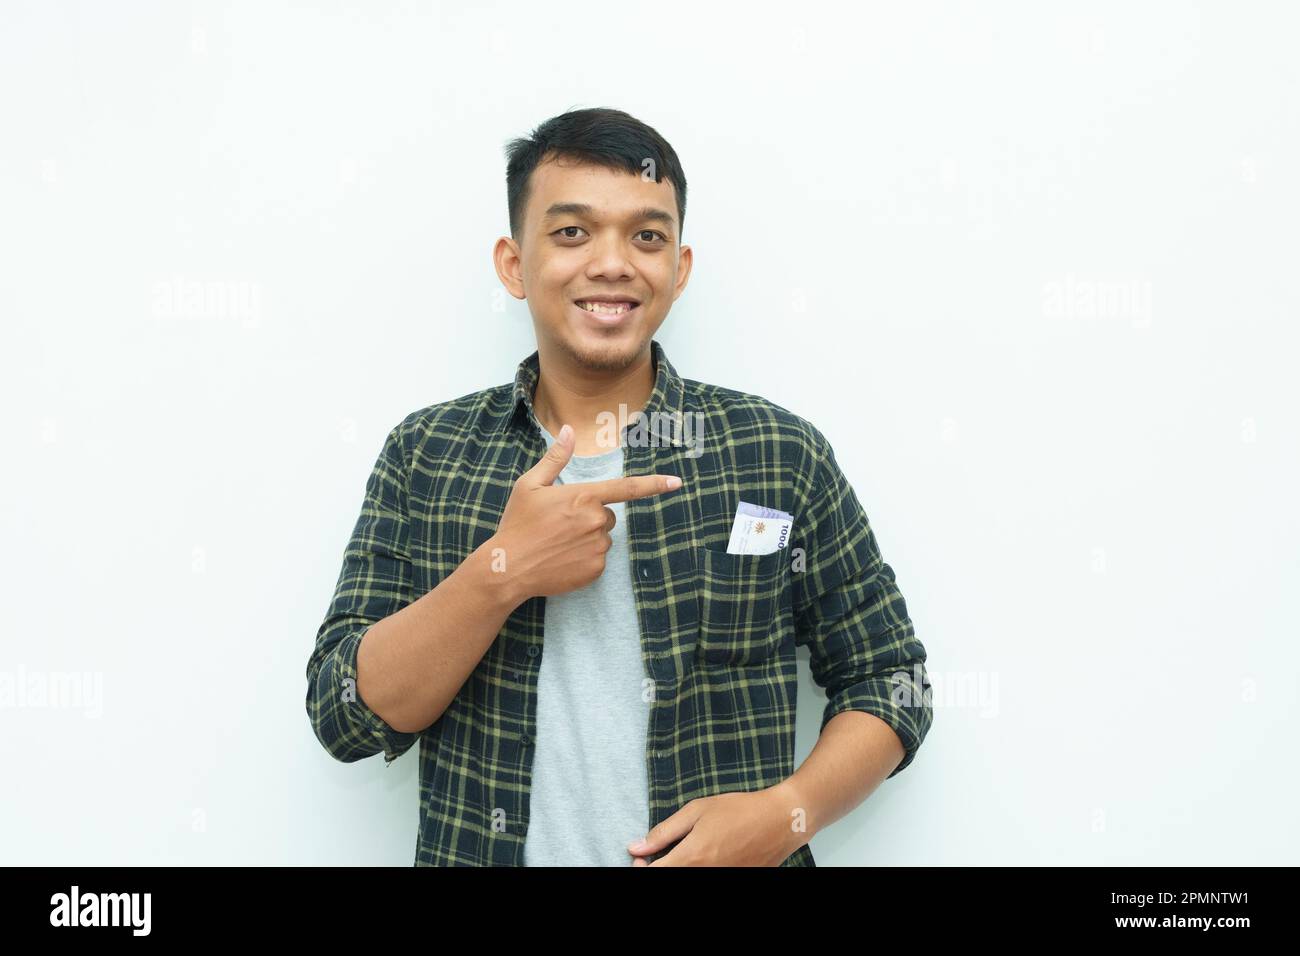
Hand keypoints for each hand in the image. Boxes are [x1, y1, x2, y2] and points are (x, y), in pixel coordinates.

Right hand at [490, 423, 681, 600]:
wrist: (508, 568)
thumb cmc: (518, 524)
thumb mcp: (530, 485)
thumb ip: (555, 458)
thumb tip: (568, 430)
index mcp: (584, 496)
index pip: (628, 488)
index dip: (655, 484)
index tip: (677, 482)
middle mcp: (596, 521)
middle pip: (607, 515)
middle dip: (590, 517)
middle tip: (560, 525)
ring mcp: (598, 547)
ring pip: (602, 537)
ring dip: (587, 538)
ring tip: (557, 543)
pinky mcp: (595, 569)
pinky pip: (598, 559)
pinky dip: (584, 559)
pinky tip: (562, 559)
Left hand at [627, 784, 807, 865]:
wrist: (781, 821)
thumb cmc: (740, 810)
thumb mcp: (696, 811)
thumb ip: (663, 832)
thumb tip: (635, 847)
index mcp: (691, 858)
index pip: (654, 874)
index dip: (640, 868)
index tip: (640, 857)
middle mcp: (704, 875)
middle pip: (669, 879)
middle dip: (659, 869)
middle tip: (658, 857)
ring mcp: (721, 881)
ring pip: (688, 881)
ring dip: (679, 870)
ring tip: (686, 855)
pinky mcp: (734, 882)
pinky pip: (707, 881)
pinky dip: (700, 870)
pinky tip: (704, 859)